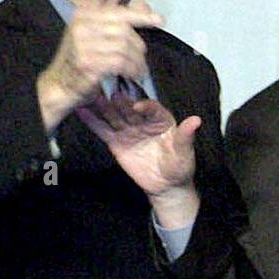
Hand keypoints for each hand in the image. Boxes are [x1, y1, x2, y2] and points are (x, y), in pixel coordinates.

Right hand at [38, 0, 164, 130]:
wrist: (59, 85)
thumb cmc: (81, 60)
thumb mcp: (97, 34)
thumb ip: (119, 20)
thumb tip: (145, 5)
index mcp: (83, 14)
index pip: (119, 12)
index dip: (142, 16)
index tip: (159, 19)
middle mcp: (81, 26)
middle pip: (124, 31)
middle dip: (138, 46)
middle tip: (142, 59)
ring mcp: (83, 44)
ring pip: (124, 48)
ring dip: (137, 61)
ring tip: (140, 70)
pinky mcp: (88, 63)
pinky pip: (120, 63)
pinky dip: (132, 69)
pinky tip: (134, 75)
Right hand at [77, 92, 201, 226]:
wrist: (166, 185)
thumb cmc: (179, 166)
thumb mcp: (184, 151)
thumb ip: (186, 135)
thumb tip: (196, 120)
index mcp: (161, 119)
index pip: (152, 109)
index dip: (145, 106)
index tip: (137, 107)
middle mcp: (143, 120)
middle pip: (130, 110)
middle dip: (121, 102)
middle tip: (110, 93)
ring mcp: (128, 130)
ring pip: (114, 117)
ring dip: (103, 107)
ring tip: (92, 96)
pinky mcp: (116, 142)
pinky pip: (103, 130)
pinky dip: (92, 121)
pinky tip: (82, 111)